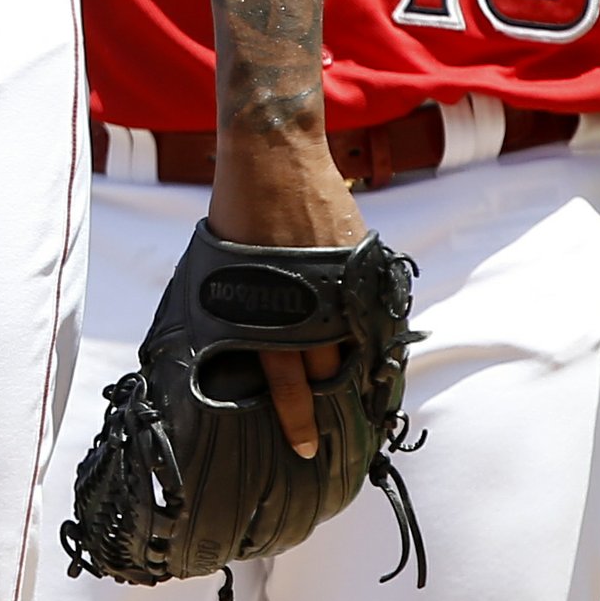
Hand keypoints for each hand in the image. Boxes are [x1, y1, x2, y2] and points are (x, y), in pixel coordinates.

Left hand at [209, 130, 361, 457]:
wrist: (273, 152)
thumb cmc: (238, 208)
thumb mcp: (224, 267)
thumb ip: (240, 309)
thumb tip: (239, 347)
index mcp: (264, 307)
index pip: (284, 380)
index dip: (296, 418)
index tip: (306, 449)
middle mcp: (306, 301)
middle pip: (327, 370)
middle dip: (332, 404)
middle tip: (338, 433)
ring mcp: (338, 281)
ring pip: (356, 344)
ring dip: (358, 373)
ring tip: (362, 401)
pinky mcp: (359, 261)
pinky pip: (373, 310)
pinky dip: (375, 333)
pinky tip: (375, 353)